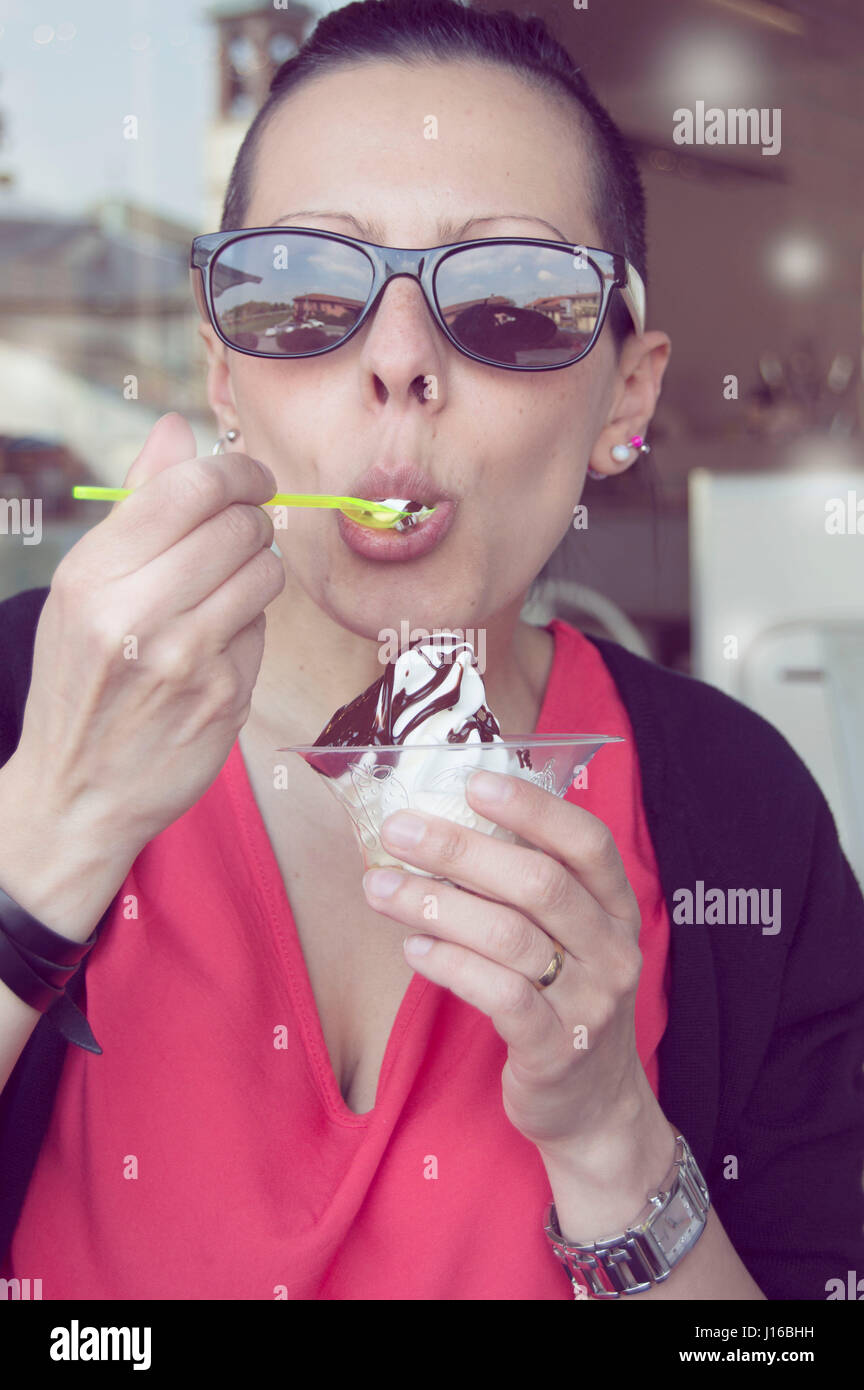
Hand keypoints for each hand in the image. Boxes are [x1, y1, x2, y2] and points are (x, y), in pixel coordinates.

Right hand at [15, 413, 284, 859]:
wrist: (78, 791)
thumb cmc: (83, 679)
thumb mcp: (82, 588)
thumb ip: (136, 506)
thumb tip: (176, 428)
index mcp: (93, 575)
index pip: (191, 488)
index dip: (237, 471)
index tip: (251, 478)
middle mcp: (136, 613)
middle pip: (239, 527)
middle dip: (252, 522)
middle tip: (242, 534)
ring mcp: (186, 659)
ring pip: (264, 575)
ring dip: (258, 573)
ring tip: (226, 592)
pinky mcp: (225, 697)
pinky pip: (263, 631)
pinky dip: (249, 630)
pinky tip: (217, 649)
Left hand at [362, 768, 659, 1159]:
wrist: (595, 1107)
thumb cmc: (563, 1001)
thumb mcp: (568, 939)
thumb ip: (525, 889)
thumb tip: (443, 826)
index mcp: (616, 909)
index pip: (586, 842)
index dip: (534, 808)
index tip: (474, 782)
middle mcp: (611, 950)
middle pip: (538, 883)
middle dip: (460, 849)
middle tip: (399, 829)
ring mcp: (589, 1002)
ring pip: (509, 936)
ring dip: (435, 905)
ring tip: (380, 887)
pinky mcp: (556, 1050)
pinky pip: (499, 995)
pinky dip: (450, 965)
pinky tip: (413, 949)